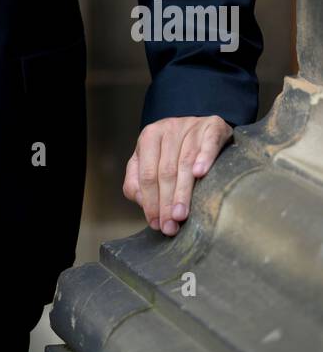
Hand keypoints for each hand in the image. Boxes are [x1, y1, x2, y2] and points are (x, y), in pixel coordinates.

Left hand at [122, 115, 232, 235]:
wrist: (202, 126)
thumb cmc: (173, 149)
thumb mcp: (149, 160)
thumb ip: (137, 181)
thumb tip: (143, 202)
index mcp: (149, 137)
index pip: (146, 174)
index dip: (150, 201)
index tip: (155, 223)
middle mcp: (168, 129)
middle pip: (165, 171)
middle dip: (166, 202)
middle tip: (170, 225)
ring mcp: (191, 126)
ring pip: (185, 162)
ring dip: (183, 191)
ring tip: (181, 214)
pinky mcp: (213, 126)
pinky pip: (208, 143)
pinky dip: (204, 159)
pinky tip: (200, 174)